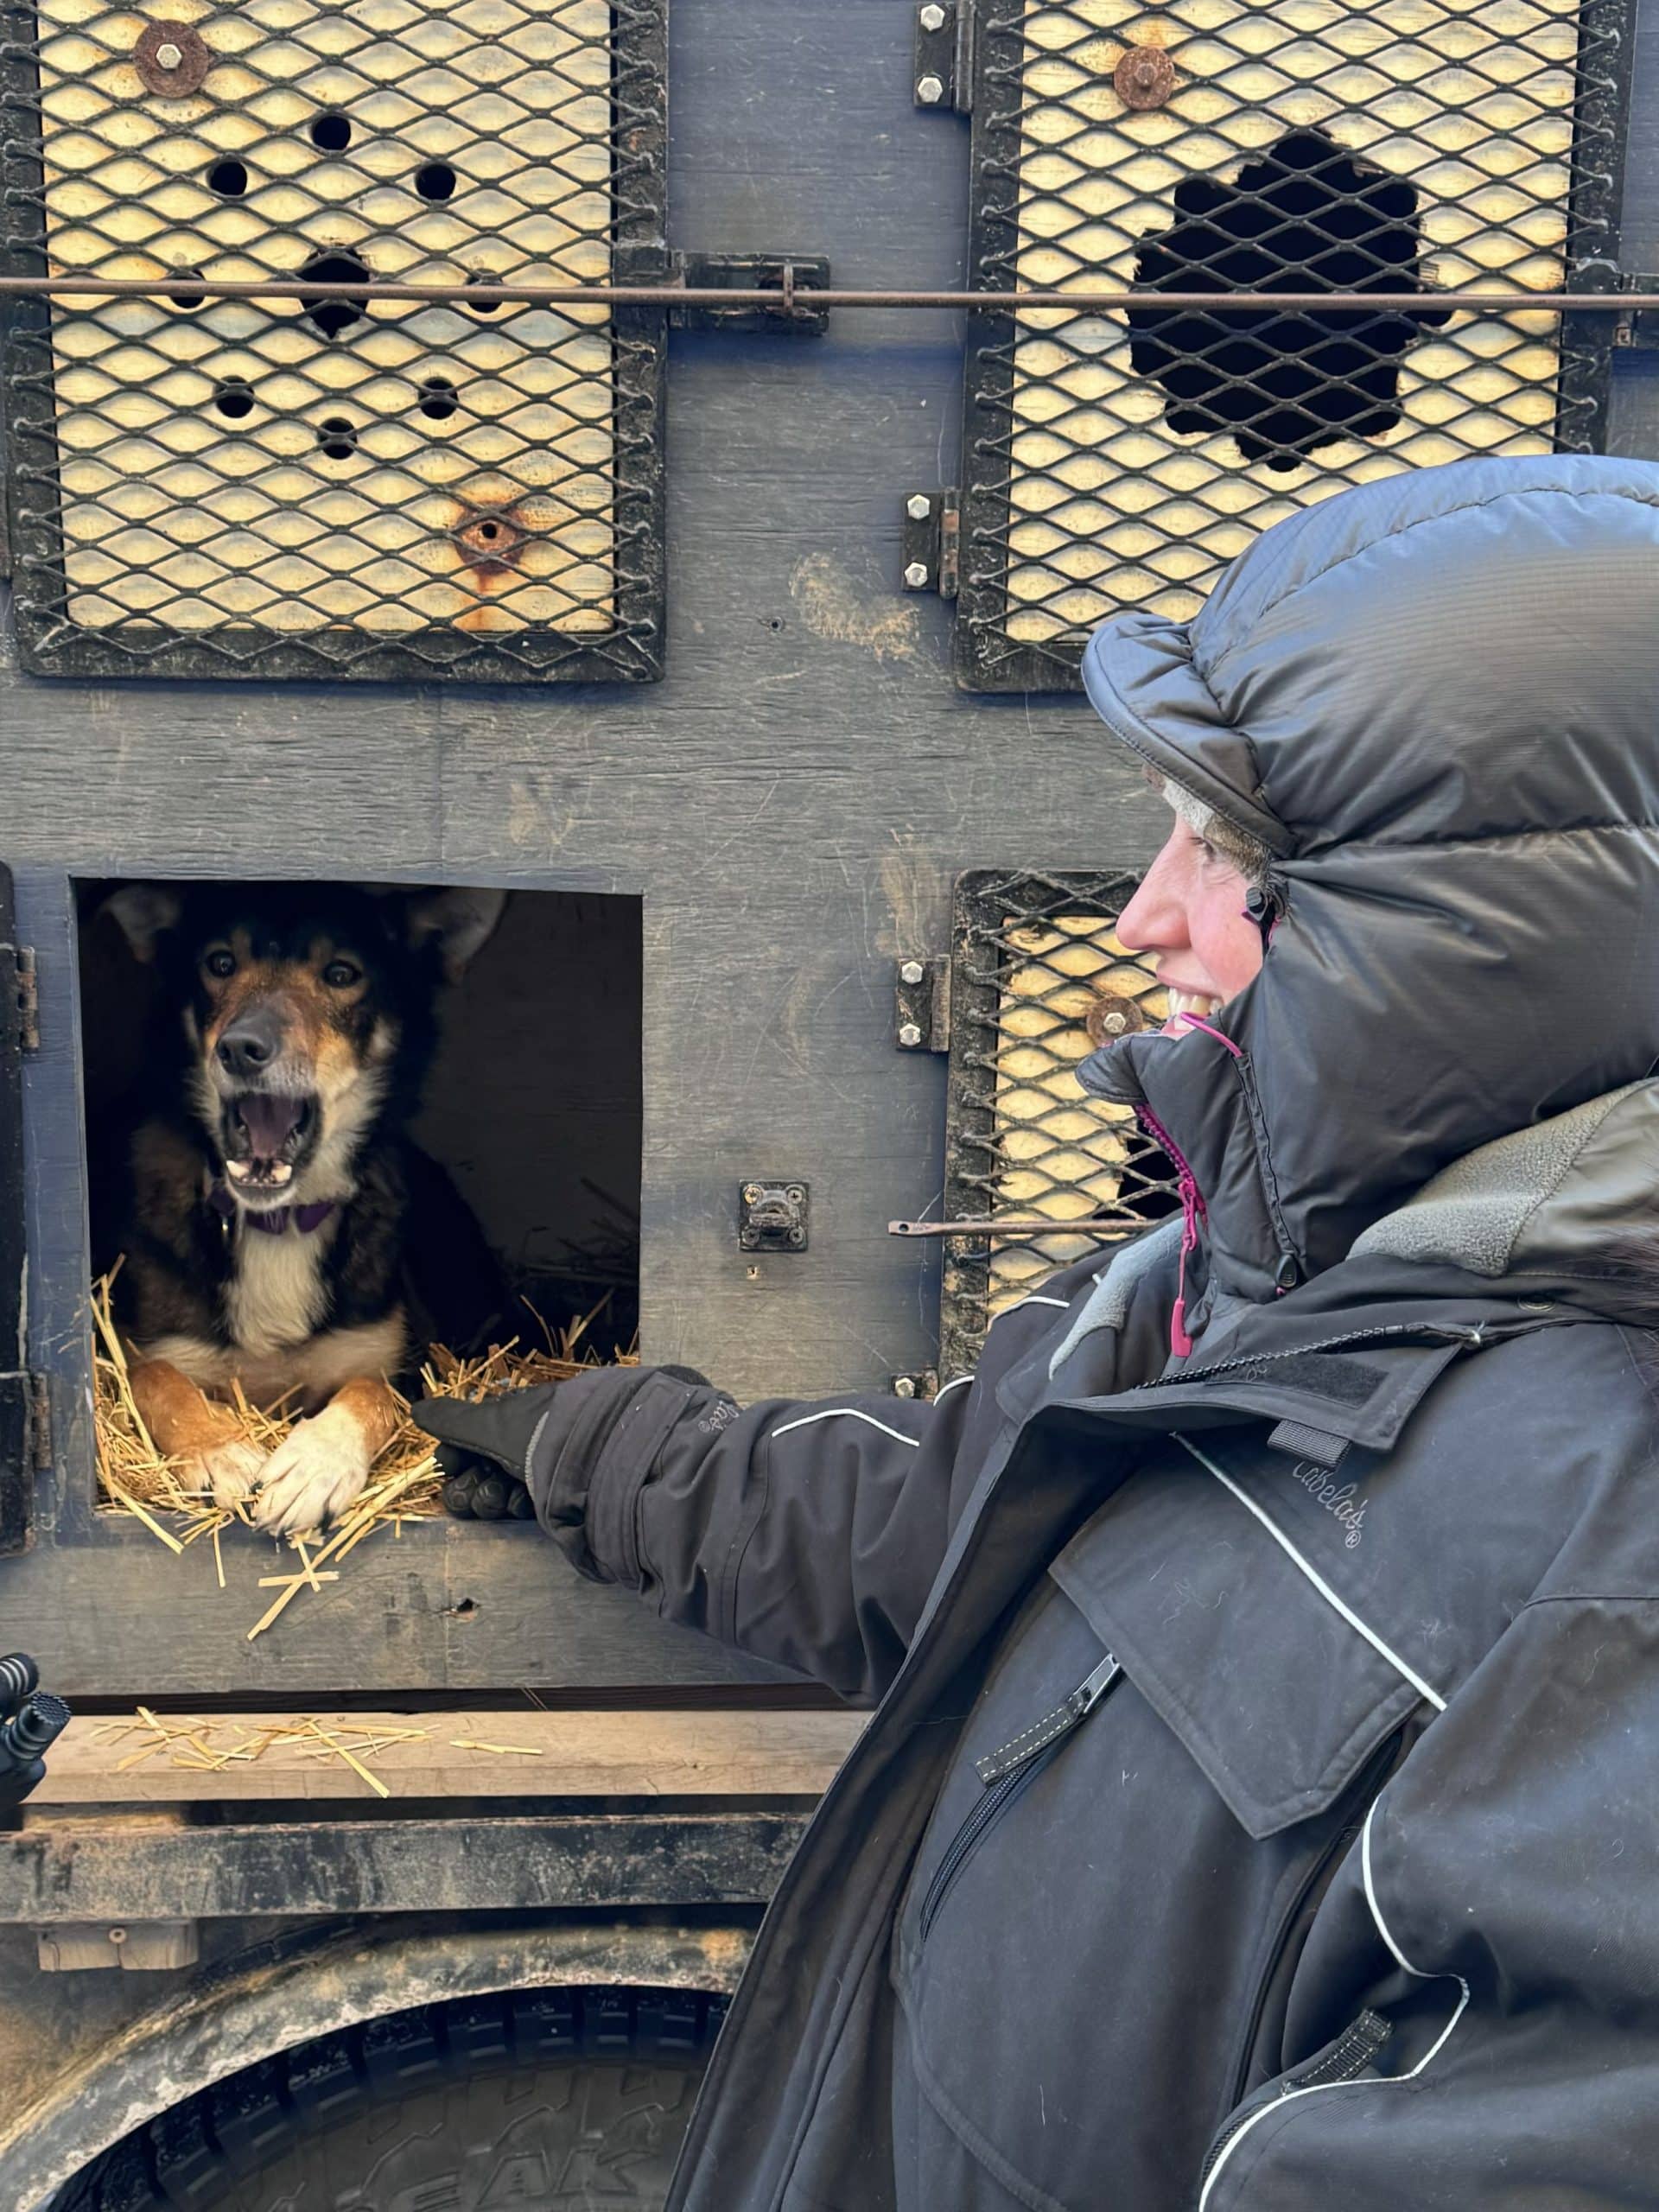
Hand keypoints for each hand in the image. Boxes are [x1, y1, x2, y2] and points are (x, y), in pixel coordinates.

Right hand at [410, 1383, 561, 1519]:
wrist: (603, 1456)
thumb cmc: (543, 1433)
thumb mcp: (493, 1424)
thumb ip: (452, 1420)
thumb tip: (416, 1409)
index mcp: (509, 1418)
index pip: (467, 1441)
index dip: (453, 1458)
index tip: (450, 1467)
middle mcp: (523, 1441)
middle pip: (478, 1471)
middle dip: (471, 1486)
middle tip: (481, 1491)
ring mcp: (540, 1469)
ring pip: (498, 1490)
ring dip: (492, 1498)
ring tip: (506, 1497)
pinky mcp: (554, 1494)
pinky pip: (524, 1503)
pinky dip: (518, 1505)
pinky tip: (524, 1504)